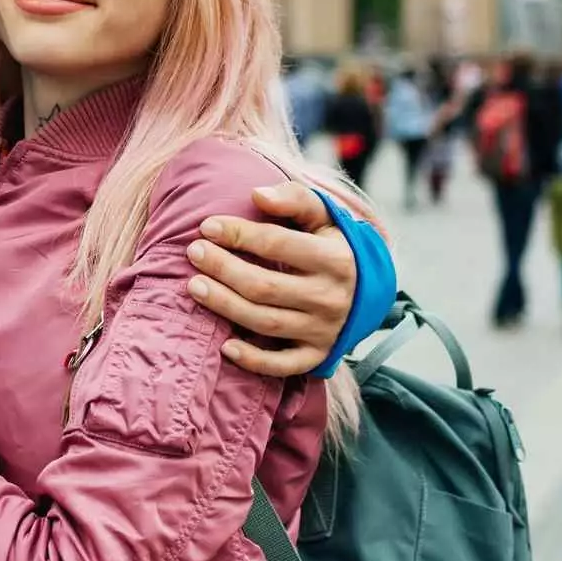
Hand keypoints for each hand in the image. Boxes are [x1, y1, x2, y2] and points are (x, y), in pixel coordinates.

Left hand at [187, 181, 364, 377]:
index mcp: (334, 259)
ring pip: (266, 322)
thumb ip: (294, 199)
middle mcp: (330, 297)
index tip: (207, 226)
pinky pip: (283, 365)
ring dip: (225, 305)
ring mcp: (324, 330)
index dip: (238, 234)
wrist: (368, 292)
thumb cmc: (333, 246)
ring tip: (194, 286)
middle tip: (194, 253)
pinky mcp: (318, 356)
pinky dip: (254, 360)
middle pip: (265, 286)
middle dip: (223, 268)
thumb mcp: (325, 217)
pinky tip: (225, 346)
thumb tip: (257, 194)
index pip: (277, 244)